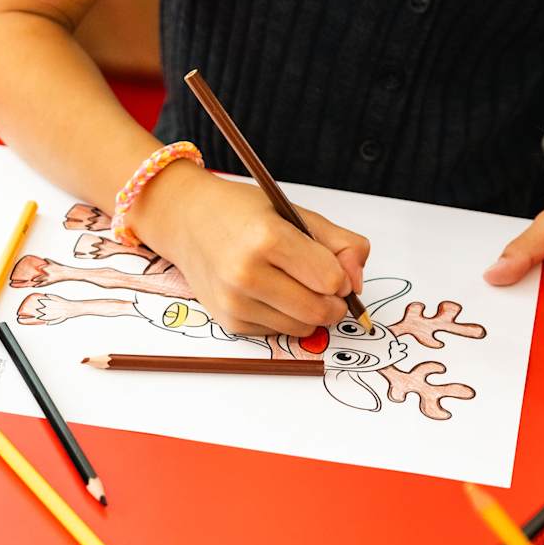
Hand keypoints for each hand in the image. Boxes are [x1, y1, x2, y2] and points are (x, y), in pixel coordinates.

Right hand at [129, 161, 369, 335]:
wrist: (186, 221)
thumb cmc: (241, 213)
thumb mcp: (294, 212)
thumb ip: (340, 243)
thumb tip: (357, 283)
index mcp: (266, 238)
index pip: (331, 280)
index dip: (342, 276)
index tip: (334, 267)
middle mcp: (246, 273)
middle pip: (319, 310)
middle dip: (333, 302)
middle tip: (324, 284)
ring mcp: (235, 301)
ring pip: (302, 328)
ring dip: (309, 312)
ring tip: (293, 284)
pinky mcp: (229, 322)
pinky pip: (279, 333)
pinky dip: (284, 318)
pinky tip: (269, 293)